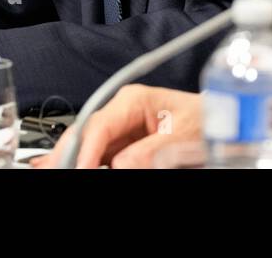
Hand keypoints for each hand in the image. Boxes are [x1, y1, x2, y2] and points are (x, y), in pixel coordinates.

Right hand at [34, 85, 202, 168]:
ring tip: (52, 168)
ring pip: (85, 146)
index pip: (98, 125)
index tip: (78, 168)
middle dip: (67, 154)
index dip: (84, 150)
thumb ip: (153, 150)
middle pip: (84, 134)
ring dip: (71, 159)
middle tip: (52, 170)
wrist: (219, 124)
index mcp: (134, 100)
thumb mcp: (183, 136)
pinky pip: (97, 155)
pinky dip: (83, 162)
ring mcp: (119, 131)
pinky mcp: (121, 146)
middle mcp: (121, 113)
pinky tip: (67, 166)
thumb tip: (122, 163)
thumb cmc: (206, 121)